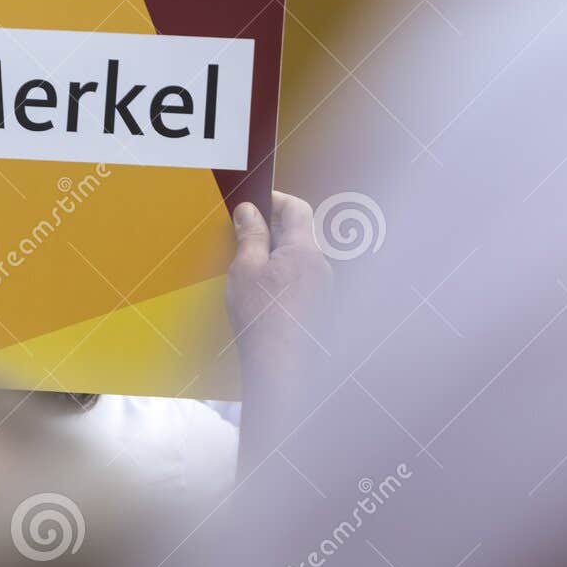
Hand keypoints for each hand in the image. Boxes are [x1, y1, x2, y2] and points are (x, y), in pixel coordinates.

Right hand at [225, 192, 331, 383]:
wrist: (282, 366)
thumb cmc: (262, 318)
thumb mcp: (246, 269)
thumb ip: (250, 235)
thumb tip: (248, 211)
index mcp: (304, 250)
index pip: (296, 207)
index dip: (273, 200)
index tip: (251, 204)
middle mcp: (321, 266)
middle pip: (298, 232)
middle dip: (271, 229)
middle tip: (243, 236)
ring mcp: (323, 288)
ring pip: (299, 257)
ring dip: (276, 255)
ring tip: (249, 269)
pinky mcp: (320, 307)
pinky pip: (301, 279)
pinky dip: (282, 276)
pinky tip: (262, 294)